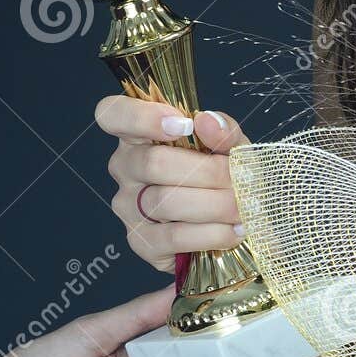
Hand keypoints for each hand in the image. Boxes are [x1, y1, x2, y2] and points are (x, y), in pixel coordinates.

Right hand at [94, 97, 250, 273]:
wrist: (239, 223)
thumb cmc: (227, 177)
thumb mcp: (233, 147)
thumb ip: (223, 131)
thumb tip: (207, 121)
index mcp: (139, 135)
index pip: (113, 114)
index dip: (141, 117)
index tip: (184, 125)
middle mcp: (125, 168)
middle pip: (152, 163)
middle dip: (207, 172)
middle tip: (240, 181)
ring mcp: (129, 207)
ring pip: (165, 201)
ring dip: (214, 205)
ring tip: (242, 207)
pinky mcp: (142, 242)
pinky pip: (174, 237)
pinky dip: (211, 233)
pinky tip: (234, 231)